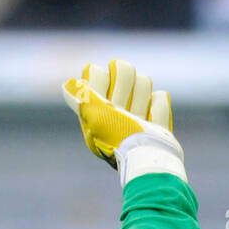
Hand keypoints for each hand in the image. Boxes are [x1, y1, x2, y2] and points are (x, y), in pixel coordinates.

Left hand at [62, 59, 177, 169]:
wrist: (148, 160)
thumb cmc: (119, 139)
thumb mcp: (94, 118)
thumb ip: (80, 97)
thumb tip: (69, 84)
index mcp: (95, 106)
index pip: (97, 70)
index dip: (102, 81)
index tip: (106, 102)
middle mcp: (114, 105)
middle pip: (124, 68)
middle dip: (125, 91)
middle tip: (125, 113)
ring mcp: (137, 108)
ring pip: (143, 80)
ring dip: (142, 101)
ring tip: (139, 121)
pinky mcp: (156, 113)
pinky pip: (159, 96)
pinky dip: (158, 111)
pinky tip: (152, 126)